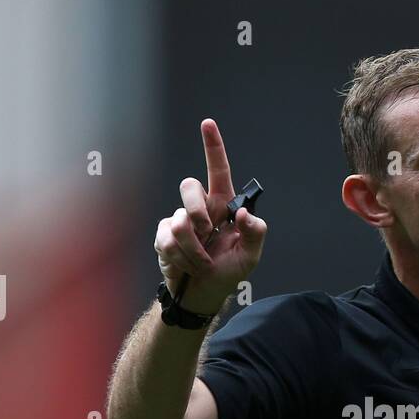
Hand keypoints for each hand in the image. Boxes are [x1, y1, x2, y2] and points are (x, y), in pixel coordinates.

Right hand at [153, 118, 267, 311]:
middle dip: (197, 212)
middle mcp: (200, 208)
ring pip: (179, 222)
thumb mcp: (251, 255)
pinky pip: (167, 240)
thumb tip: (244, 213)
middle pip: (189, 187)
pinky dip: (182, 258)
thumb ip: (256, 232)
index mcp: (222, 205)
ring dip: (194, 250)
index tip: (208, 123)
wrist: (204, 294)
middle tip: (208, 235)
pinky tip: (187, 266)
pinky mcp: (163, 237)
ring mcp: (179, 221)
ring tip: (202, 263)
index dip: (213, 146)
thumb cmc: (229, 271)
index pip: (218, 170)